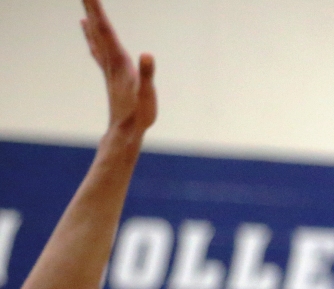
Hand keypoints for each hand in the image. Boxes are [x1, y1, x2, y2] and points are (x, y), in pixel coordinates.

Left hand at [81, 0, 155, 137]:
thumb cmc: (138, 115)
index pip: (106, 30)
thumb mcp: (147, 95)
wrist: (124, 132)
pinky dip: (92, 35)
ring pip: (97, 36)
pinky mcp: (111, 73)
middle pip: (98, 29)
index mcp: (118, 61)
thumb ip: (147, 75)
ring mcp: (109, 67)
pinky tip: (88, 29)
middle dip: (92, 9)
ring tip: (86, 4)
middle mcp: (110, 61)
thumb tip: (148, 55)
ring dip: (92, 19)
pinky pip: (98, 47)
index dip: (97, 11)